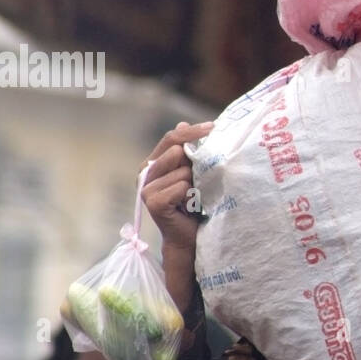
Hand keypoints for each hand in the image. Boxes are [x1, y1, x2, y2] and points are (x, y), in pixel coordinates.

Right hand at [141, 121, 213, 252]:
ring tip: (194, 198)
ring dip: (195, 184)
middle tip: (199, 183)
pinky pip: (181, 187)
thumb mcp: (194, 174)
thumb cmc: (194, 205)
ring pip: (182, 171)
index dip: (192, 131)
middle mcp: (146, 173)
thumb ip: (188, 152)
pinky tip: (189, 207)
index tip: (214, 127)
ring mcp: (146, 188)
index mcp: (153, 163)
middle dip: (194, 164)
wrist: (190, 237)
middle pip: (176, 151)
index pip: (171, 137)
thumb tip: (183, 122)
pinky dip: (191, 196)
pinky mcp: (153, 202)